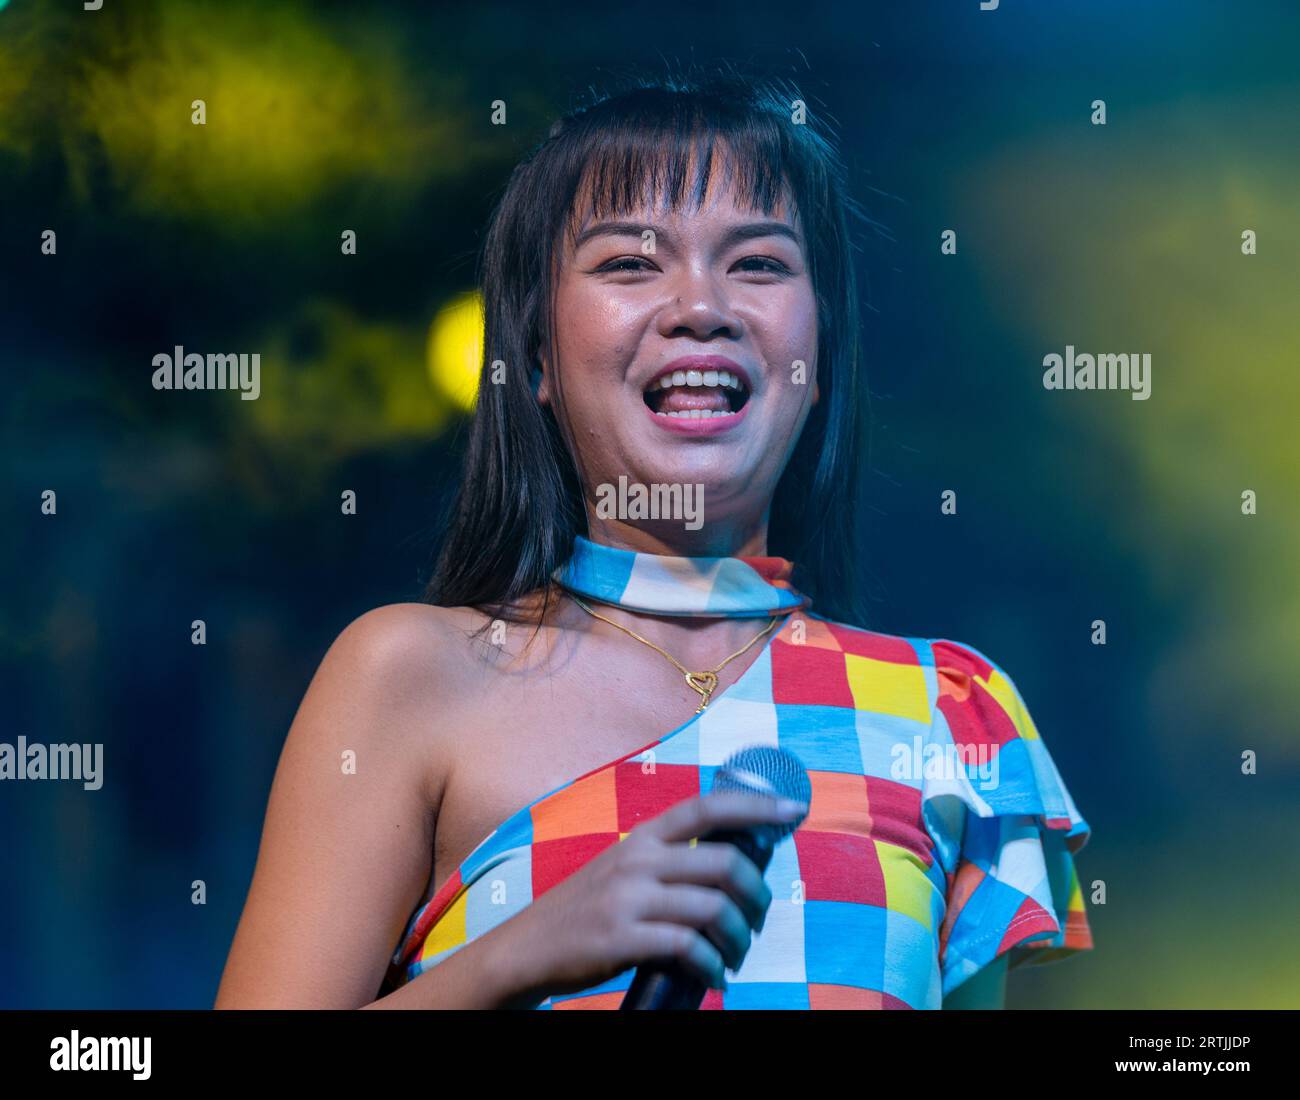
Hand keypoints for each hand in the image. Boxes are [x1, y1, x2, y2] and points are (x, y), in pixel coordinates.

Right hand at [489, 791, 804, 1006]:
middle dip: (758, 896)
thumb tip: (734, 863)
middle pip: (726, 863)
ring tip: (735, 958)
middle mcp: (638, 859)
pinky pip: (688, 948)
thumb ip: (668, 861)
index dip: (756, 804)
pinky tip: (713, 978)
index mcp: (643, 837)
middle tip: (757, 922)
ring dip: (739, 940)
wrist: (527, 948)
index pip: (709, 807)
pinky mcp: (622, 939)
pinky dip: (712, 968)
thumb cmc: (586, 911)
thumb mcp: (623, 869)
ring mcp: (629, 899)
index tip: (794, 810)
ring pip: (715, 908)